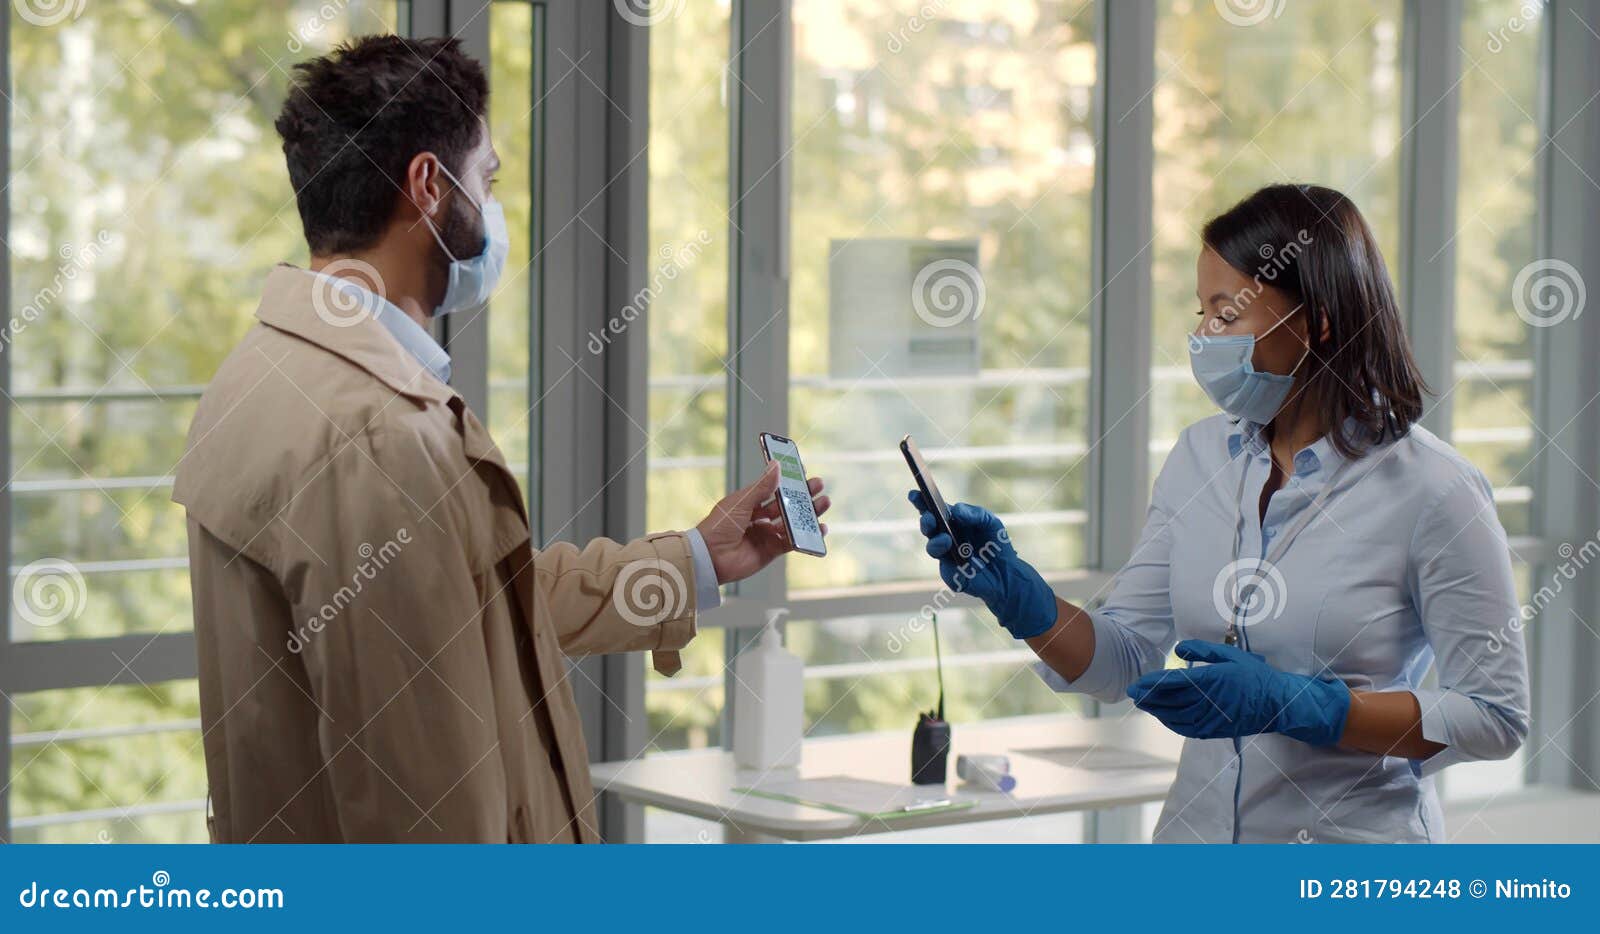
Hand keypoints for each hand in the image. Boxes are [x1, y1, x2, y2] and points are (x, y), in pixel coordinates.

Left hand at [696, 462, 829, 584]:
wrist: (710, 557)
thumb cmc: (719, 526)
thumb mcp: (742, 502)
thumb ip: (762, 486)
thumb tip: (776, 465)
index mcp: (749, 503)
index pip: (772, 488)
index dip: (787, 480)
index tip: (802, 470)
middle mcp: (759, 517)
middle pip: (786, 504)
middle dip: (803, 495)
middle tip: (819, 485)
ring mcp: (766, 534)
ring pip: (792, 522)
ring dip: (808, 513)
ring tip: (824, 503)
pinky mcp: (771, 550)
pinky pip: (792, 542)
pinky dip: (806, 535)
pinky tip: (819, 528)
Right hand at [907, 491, 1055, 638]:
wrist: (1006, 573)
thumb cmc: (996, 545)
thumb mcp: (990, 522)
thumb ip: (974, 513)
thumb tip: (956, 510)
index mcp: (952, 522)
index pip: (933, 509)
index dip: (921, 501)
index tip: (913, 494)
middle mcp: (944, 537)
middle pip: (928, 527)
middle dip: (925, 520)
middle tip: (929, 517)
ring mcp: (945, 555)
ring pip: (931, 547)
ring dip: (935, 541)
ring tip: (946, 539)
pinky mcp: (949, 573)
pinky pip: (944, 566)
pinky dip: (948, 556)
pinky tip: (955, 551)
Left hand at [1126, 640, 1350, 745]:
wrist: (1277, 703)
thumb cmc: (1254, 675)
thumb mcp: (1230, 655)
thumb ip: (1202, 650)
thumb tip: (1178, 649)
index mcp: (1213, 680)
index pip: (1175, 683)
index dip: (1153, 684)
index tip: (1137, 683)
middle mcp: (1209, 701)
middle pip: (1171, 701)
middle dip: (1149, 697)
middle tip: (1133, 692)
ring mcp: (1212, 718)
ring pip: (1176, 716)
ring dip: (1156, 710)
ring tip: (1143, 703)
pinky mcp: (1215, 730)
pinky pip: (1187, 728)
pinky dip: (1171, 723)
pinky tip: (1163, 716)